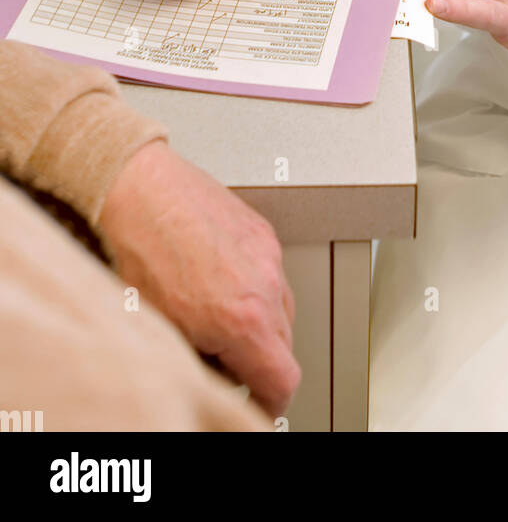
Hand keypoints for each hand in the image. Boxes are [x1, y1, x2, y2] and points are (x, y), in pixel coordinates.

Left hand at [97, 141, 300, 417]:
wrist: (138, 188)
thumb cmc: (139, 252)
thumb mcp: (165, 329)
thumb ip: (203, 362)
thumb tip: (216, 379)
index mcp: (243, 319)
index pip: (283, 380)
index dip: (269, 401)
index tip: (257, 403)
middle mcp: (265, 285)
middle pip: (285, 346)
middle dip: (259, 361)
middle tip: (226, 362)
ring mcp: (268, 254)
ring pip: (282, 309)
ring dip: (260, 323)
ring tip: (218, 317)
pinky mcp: (263, 231)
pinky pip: (272, 274)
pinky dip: (254, 288)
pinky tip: (219, 282)